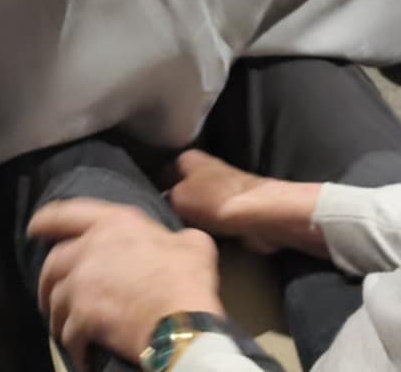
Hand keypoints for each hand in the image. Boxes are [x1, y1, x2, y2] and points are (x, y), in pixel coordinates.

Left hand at [29, 200, 223, 367]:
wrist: (181, 323)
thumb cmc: (188, 281)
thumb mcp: (193, 244)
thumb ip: (176, 237)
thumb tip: (177, 243)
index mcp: (114, 223)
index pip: (66, 214)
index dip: (46, 220)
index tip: (34, 228)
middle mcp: (89, 249)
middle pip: (53, 263)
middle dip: (48, 280)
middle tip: (50, 293)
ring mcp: (82, 284)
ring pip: (55, 300)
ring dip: (57, 315)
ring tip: (63, 327)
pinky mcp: (81, 317)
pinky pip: (67, 333)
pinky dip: (71, 344)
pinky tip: (80, 353)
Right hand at [166, 150, 322, 255]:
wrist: (257, 216)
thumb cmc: (214, 200)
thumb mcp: (176, 198)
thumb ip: (163, 199)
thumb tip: (160, 205)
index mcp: (188, 158)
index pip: (161, 172)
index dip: (151, 189)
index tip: (143, 210)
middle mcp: (204, 169)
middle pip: (179, 189)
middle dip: (171, 205)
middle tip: (157, 226)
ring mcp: (221, 189)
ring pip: (194, 206)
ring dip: (188, 220)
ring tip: (173, 236)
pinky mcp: (234, 209)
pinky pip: (209, 220)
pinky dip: (204, 229)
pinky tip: (194, 241)